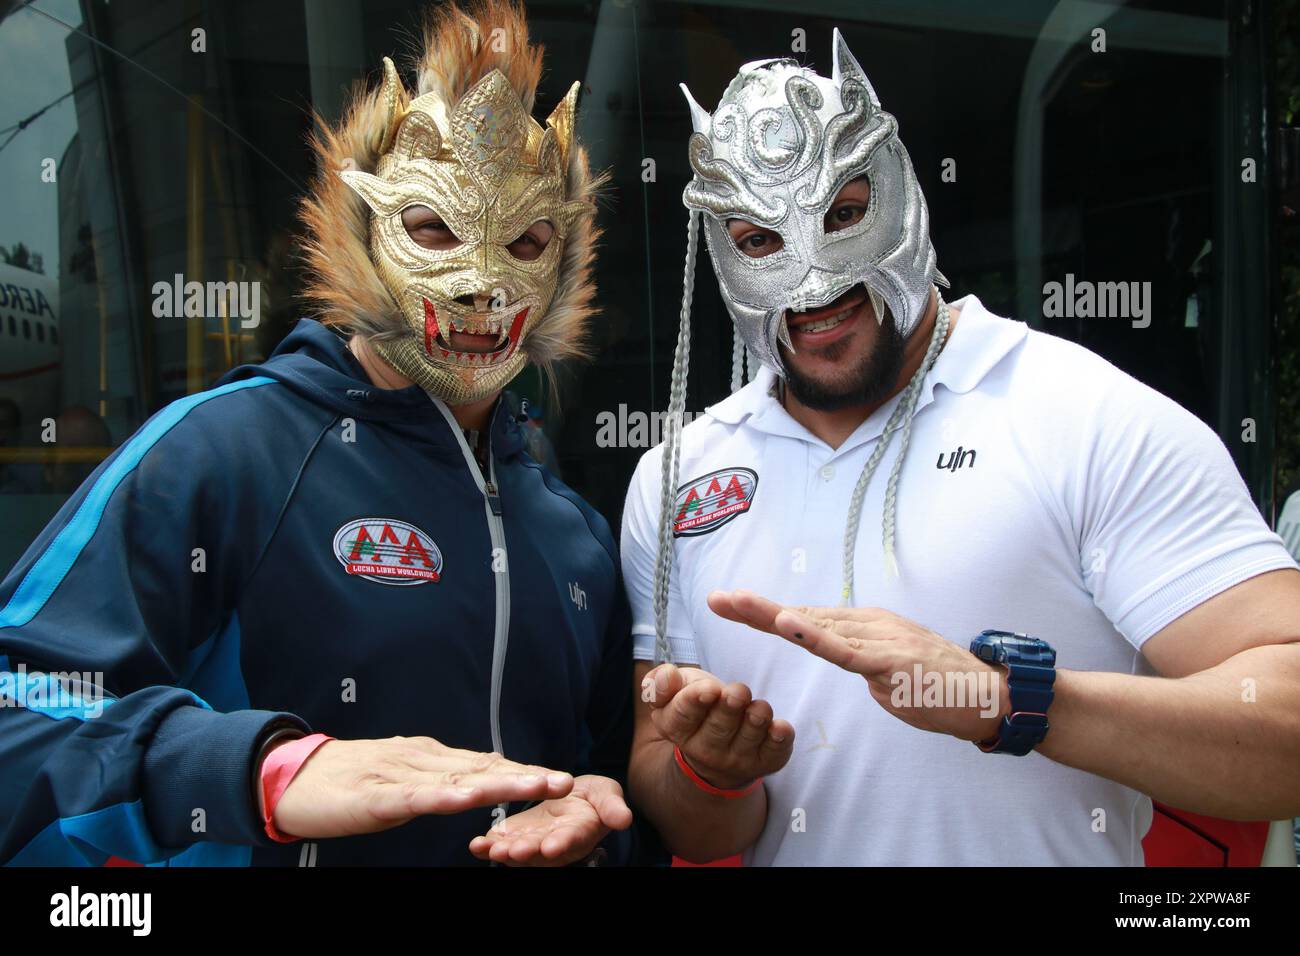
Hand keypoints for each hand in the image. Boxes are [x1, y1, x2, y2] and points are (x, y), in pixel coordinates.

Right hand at [269, 737, 575, 839]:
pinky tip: (468, 799)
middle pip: (482, 769)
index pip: (486, 765)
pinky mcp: (376, 797)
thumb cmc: (347, 780)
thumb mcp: (403, 779)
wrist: (291, 777)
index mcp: (430, 758)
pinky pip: (415, 798)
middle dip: (526, 775)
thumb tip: (478, 778)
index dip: (524, 771)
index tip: (560, 778)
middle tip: (565, 780)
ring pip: (458, 780)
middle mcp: (422, 761)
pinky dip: (444, 797)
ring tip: (535, 786)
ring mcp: (400, 777)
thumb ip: (438, 779)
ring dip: (499, 783)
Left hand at [468, 774, 632, 865]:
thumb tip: (624, 819)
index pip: (572, 839)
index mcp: (580, 832)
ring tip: (490, 850)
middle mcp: (555, 844)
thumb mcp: (606, 794)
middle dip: (527, 852)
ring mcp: (534, 844)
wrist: (571, 795)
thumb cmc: (592, 797)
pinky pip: (501, 845)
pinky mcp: (515, 837)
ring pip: (519, 852)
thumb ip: (612, 807)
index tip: (552, 845)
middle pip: (541, 852)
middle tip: (513, 852)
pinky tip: (476, 845)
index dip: (562, 843)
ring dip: (504, 852)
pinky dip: (487, 846)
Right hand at [642, 662, 793, 790]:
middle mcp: (705, 749)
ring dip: (755, 721)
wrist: (716, 748)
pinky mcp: (764, 761)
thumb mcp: (675, 690)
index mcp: (677, 728)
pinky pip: (774, 752)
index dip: (696, 701)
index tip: (709, 690)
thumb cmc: (697, 707)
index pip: (683, 715)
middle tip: (738, 693)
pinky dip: (780, 740)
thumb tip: (666, 676)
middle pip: (718, 728)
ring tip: (760, 708)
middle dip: (729, 709)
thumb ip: (662, 682)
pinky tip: (781, 729)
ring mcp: (736, 759)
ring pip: (747, 739)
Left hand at [708, 590, 1009, 741]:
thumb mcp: (890, 670)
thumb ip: (863, 662)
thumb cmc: (939, 686)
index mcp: (866, 625)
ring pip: (816, 627)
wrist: (989, 696)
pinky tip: (786, 623)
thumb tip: (847, 663)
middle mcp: (869, 624)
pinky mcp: (889, 662)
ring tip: (736, 603)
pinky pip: (844, 651)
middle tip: (716, 599)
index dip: (766, 612)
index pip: (808, 617)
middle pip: (802, 616)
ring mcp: (878, 640)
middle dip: (756, 609)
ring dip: (772, 615)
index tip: (729, 604)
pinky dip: (812, 635)